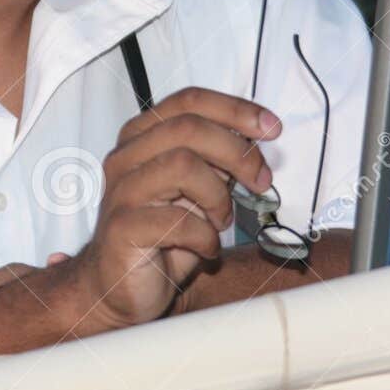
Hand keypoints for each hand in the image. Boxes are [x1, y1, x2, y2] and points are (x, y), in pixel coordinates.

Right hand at [71, 86, 280, 331]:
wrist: (118, 288)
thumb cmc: (162, 236)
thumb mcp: (198, 190)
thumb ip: (217, 161)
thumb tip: (254, 140)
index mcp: (142, 137)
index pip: (189, 101)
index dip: (235, 109)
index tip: (271, 127)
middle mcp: (126, 157)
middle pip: (189, 127)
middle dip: (237, 152)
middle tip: (260, 181)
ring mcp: (121, 192)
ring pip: (182, 164)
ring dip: (218, 195)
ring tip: (222, 220)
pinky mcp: (122, 228)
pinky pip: (178, 220)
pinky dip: (206, 236)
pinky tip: (206, 247)